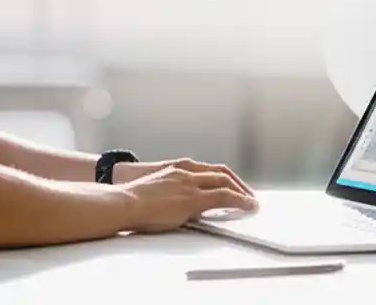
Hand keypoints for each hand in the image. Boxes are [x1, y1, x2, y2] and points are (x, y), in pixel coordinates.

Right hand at [114, 158, 254, 196]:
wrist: (123, 202)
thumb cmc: (133, 201)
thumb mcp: (157, 191)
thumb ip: (172, 193)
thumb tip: (180, 206)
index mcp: (178, 168)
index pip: (209, 170)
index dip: (225, 178)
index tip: (234, 186)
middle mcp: (187, 172)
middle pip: (222, 173)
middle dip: (238, 184)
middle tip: (248, 196)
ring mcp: (190, 184)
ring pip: (226, 182)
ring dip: (243, 192)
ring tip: (252, 203)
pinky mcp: (192, 198)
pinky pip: (224, 197)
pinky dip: (240, 200)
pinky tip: (248, 207)